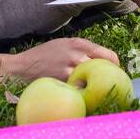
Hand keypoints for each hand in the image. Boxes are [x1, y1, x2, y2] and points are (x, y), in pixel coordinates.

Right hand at [0, 38, 120, 81]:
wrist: (23, 66)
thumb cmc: (44, 55)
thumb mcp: (64, 44)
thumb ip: (82, 50)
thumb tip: (101, 60)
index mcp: (79, 43)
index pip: (108, 54)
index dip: (115, 65)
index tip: (116, 72)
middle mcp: (77, 54)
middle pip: (104, 67)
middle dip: (108, 77)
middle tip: (110, 84)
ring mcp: (70, 68)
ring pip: (93, 78)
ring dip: (96, 85)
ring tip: (98, 91)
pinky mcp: (64, 80)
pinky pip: (79, 87)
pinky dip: (83, 92)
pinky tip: (83, 95)